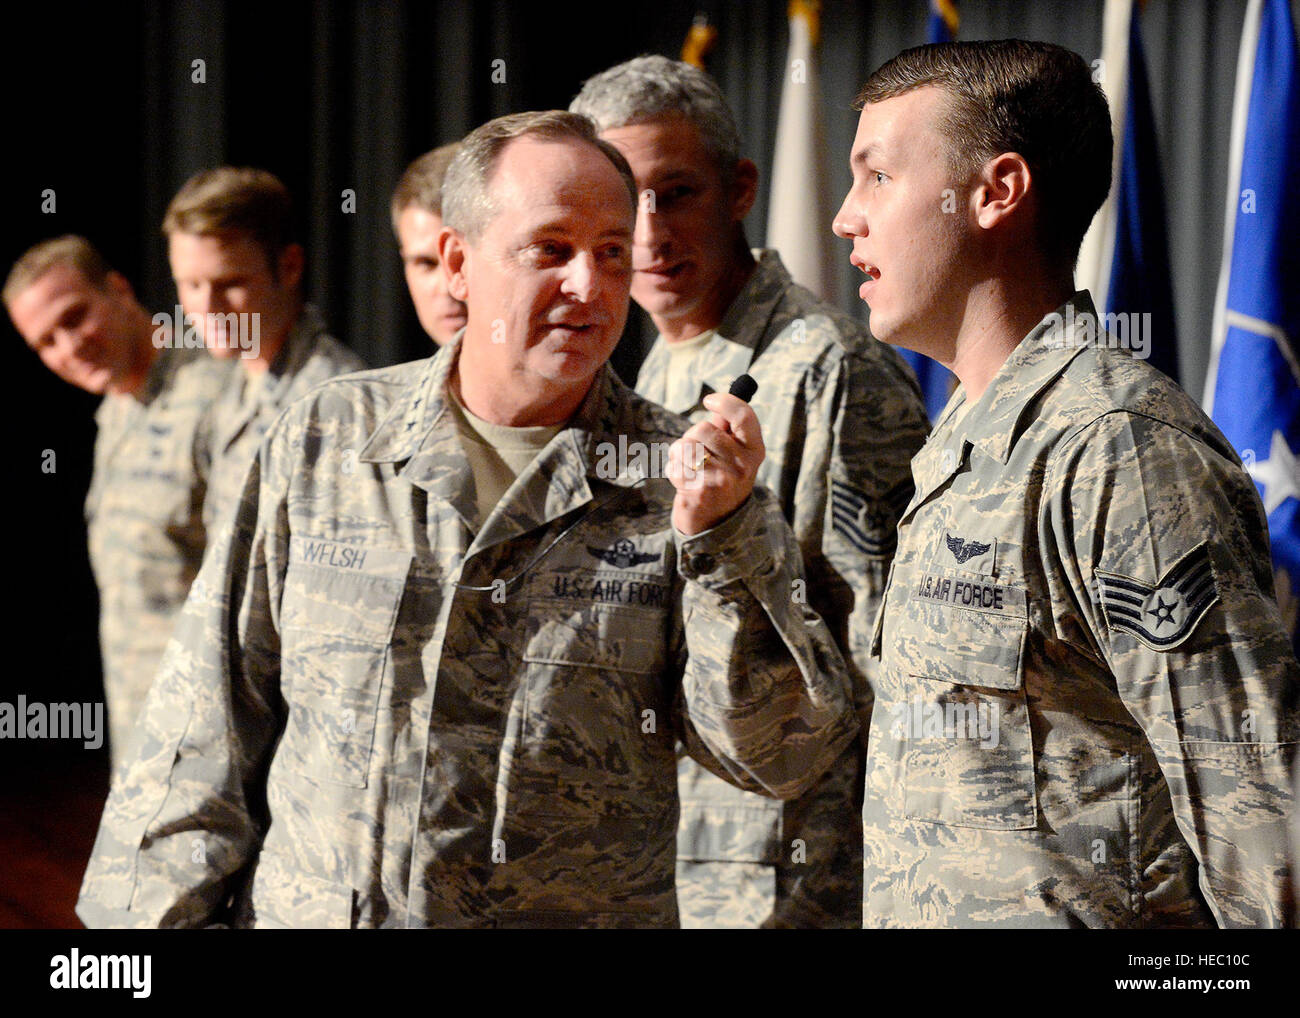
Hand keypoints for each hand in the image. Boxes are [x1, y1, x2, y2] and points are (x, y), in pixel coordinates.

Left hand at [667, 392, 764, 534]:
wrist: (715, 524)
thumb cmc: (721, 481)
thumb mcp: (734, 456)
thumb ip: (727, 430)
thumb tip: (717, 404)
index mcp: (754, 451)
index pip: (743, 416)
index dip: (725, 401)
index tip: (709, 400)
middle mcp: (742, 465)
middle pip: (704, 429)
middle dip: (692, 438)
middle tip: (697, 455)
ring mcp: (722, 479)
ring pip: (686, 446)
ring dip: (679, 455)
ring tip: (689, 468)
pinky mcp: (700, 491)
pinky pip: (675, 466)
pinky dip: (674, 471)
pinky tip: (684, 482)